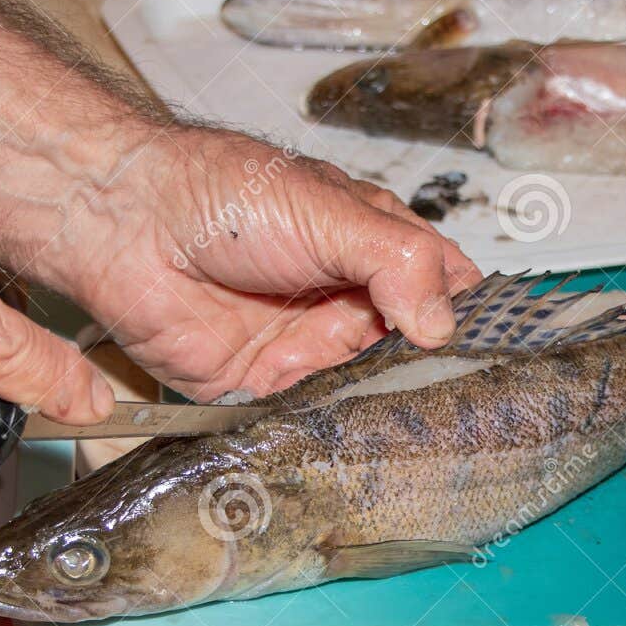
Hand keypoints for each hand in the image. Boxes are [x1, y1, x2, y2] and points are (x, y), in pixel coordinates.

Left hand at [29, 126, 482, 398]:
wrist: (126, 225)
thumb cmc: (219, 194)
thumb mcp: (331, 211)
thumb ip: (397, 263)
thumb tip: (443, 322)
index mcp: (371, 244)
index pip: (444, 286)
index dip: (472, 317)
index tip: (500, 350)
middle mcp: (345, 298)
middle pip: (414, 348)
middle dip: (436, 372)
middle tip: (466, 399)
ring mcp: (307, 344)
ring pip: (369, 388)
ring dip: (388, 405)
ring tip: (419, 421)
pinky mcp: (265, 387)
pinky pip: (311, 417)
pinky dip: (334, 427)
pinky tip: (356, 432)